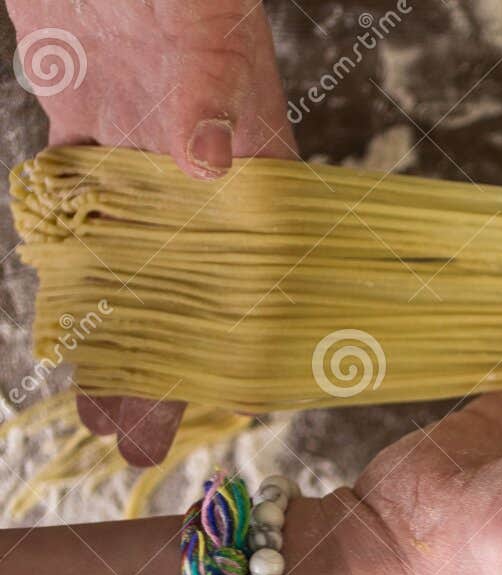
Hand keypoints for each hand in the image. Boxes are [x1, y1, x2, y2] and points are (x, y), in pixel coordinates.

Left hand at [6, 0, 295, 463]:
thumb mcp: (200, 15)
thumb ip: (208, 80)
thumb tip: (205, 164)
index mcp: (252, 148)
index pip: (269, 263)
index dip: (256, 336)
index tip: (238, 401)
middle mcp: (203, 167)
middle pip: (197, 290)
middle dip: (173, 370)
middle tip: (145, 442)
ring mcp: (139, 151)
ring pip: (134, 271)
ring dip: (120, 342)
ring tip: (109, 420)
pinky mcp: (84, 127)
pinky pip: (78, 221)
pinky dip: (71, 278)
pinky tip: (71, 330)